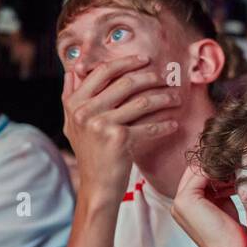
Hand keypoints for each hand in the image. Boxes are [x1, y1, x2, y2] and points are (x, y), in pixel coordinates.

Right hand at [60, 54, 178, 197]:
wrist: (96, 186)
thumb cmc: (90, 154)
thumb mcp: (73, 125)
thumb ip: (70, 97)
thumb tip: (71, 71)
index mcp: (75, 103)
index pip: (102, 72)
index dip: (126, 62)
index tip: (145, 60)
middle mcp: (85, 111)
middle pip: (125, 83)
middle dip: (150, 77)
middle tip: (166, 77)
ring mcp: (101, 125)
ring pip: (141, 102)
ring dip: (163, 97)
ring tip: (176, 97)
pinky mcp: (119, 139)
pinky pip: (149, 126)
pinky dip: (164, 125)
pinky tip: (174, 123)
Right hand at [171, 164, 246, 246]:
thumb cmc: (233, 236)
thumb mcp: (225, 206)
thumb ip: (220, 190)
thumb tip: (228, 170)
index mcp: (186, 206)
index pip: (197, 175)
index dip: (217, 168)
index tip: (237, 165)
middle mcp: (178, 203)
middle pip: (195, 169)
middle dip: (217, 164)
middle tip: (238, 161)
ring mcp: (179, 201)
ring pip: (198, 168)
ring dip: (218, 165)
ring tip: (238, 165)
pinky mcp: (185, 199)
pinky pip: (200, 172)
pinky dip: (218, 168)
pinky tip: (234, 172)